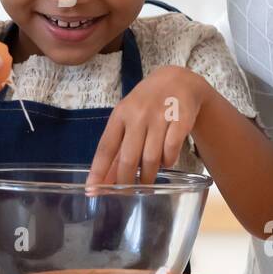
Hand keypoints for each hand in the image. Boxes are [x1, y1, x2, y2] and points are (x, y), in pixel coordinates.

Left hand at [87, 66, 208, 184]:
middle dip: (126, 181)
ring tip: (147, 182)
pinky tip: (166, 163)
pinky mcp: (180, 120)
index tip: (92, 190)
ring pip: (151, 157)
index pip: (106, 147)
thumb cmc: (146, 104)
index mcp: (120, 114)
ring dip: (148, 175)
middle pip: (128, 158)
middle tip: (127, 193)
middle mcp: (138, 115)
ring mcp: (160, 117)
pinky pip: (171, 150)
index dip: (98, 171)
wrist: (178, 80)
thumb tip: (103, 180)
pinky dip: (168, 162)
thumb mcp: (128, 118)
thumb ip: (118, 146)